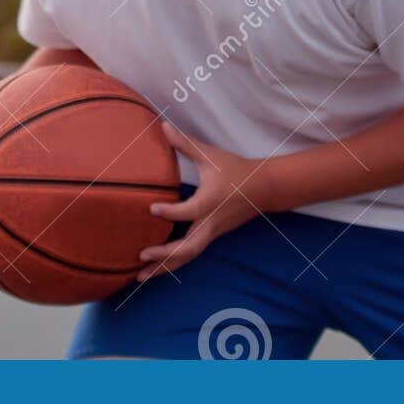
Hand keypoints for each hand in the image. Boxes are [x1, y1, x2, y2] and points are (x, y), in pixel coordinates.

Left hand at [137, 122, 269, 280]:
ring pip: (188, 256)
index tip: (151, 209)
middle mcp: (212, 221)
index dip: (171, 212)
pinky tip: (155, 269)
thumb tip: (162, 126)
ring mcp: (212, 232)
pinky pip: (191, 253)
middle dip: (165, 255)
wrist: (264, 188)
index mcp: (211, 201)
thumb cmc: (235, 169)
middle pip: (189, 248)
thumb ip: (185, 143)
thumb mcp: (210, 154)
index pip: (191, 211)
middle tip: (141, 256)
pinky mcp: (211, 235)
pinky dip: (173, 263)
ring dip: (165, 268)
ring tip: (139, 277)